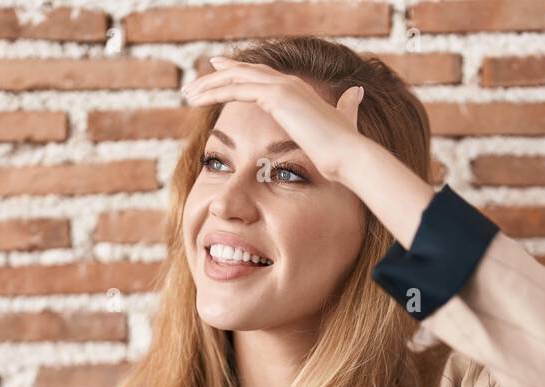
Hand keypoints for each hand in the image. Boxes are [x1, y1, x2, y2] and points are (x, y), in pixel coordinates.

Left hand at [181, 56, 364, 183]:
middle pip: (244, 72)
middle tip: (193, 85)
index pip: (261, 76)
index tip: (217, 73)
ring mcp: (283, 87)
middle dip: (217, 77)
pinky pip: (236, 88)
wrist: (348, 156)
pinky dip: (214, 91)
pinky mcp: (277, 96)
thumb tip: (357, 94)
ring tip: (187, 94)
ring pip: (235, 78)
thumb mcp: (342, 124)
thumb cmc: (342, 153)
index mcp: (299, 91)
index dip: (237, 72)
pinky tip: (197, 99)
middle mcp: (289, 83)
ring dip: (208, 85)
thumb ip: (347, 108)